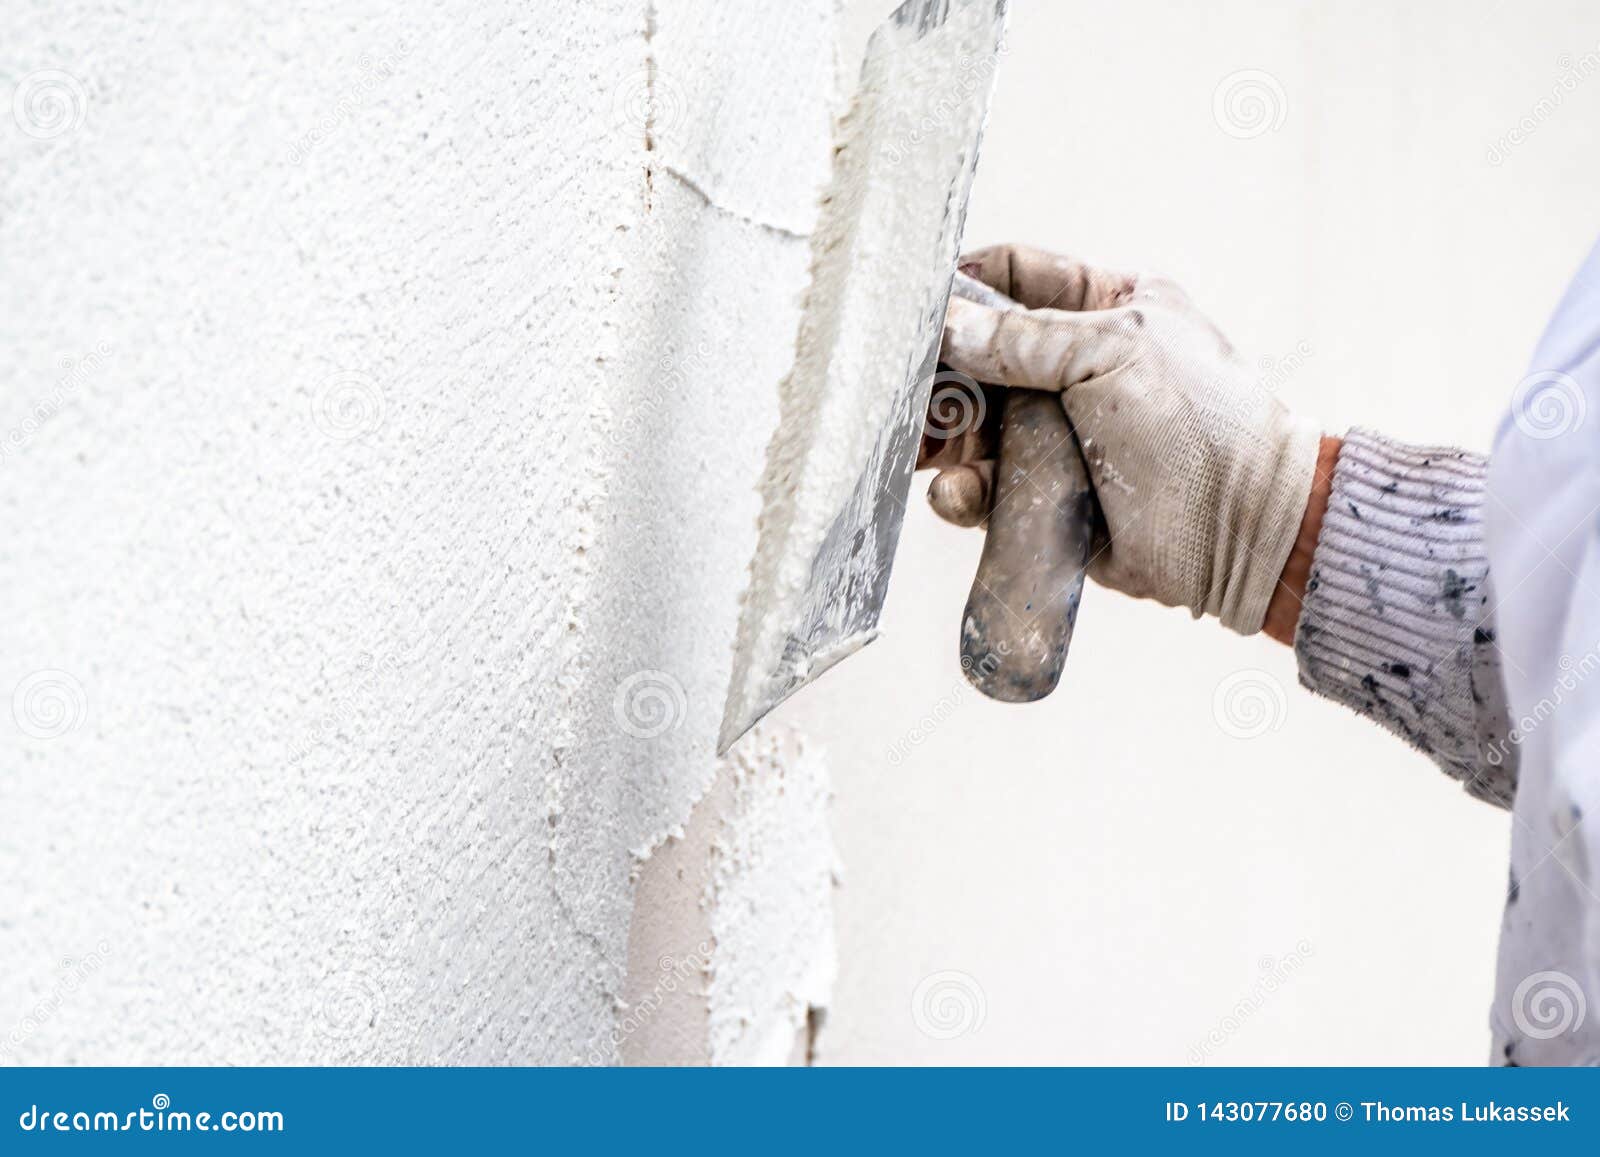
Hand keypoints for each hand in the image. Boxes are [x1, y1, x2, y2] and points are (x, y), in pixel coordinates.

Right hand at [923, 243, 1322, 635]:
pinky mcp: (1040, 494)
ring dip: (937, 438)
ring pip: (967, 425)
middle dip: (934, 373)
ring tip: (916, 451)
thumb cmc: (1199, 424)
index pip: (1015, 275)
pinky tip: (961, 494)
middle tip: (896, 390)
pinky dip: (962, 492)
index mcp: (1103, 308)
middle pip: (974, 355)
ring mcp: (1053, 433)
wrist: (1240, 533)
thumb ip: (1024, 338)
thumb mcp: (1113, 353)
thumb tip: (945, 325)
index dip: (962, 284)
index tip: (916, 304)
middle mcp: (1072, 367)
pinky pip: (980, 487)